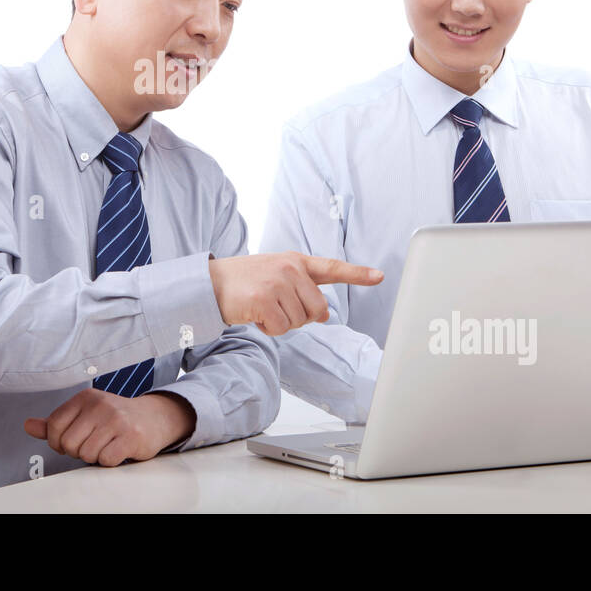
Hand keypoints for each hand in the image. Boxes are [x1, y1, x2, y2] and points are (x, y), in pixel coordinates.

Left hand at [24, 388, 195, 465]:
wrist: (153, 418)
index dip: (57, 442)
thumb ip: (56, 422)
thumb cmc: (114, 418)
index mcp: (85, 397)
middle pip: (69, 443)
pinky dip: (110, 461)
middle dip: (78, 451)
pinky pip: (106, 460)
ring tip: (107, 445)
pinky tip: (118, 450)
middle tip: (93, 444)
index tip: (69, 443)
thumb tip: (28, 425)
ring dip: (95, 457)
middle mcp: (100, 405)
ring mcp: (116, 420)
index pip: (54, 426)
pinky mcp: (131, 436)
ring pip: (86, 454)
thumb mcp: (84, 414)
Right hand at [208, 251, 382, 335]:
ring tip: (262, 308)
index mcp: (296, 262)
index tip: (379, 276)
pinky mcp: (265, 298)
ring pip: (299, 322)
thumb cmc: (245, 282)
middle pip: (318, 310)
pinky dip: (268, 329)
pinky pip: (280, 328)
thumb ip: (302, 290)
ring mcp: (278, 282)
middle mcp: (290, 269)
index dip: (357, 274)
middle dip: (301, 318)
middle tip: (278, 309)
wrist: (210, 283)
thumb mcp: (276, 276)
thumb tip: (324, 316)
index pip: (332, 268)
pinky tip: (255, 315)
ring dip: (281, 323)